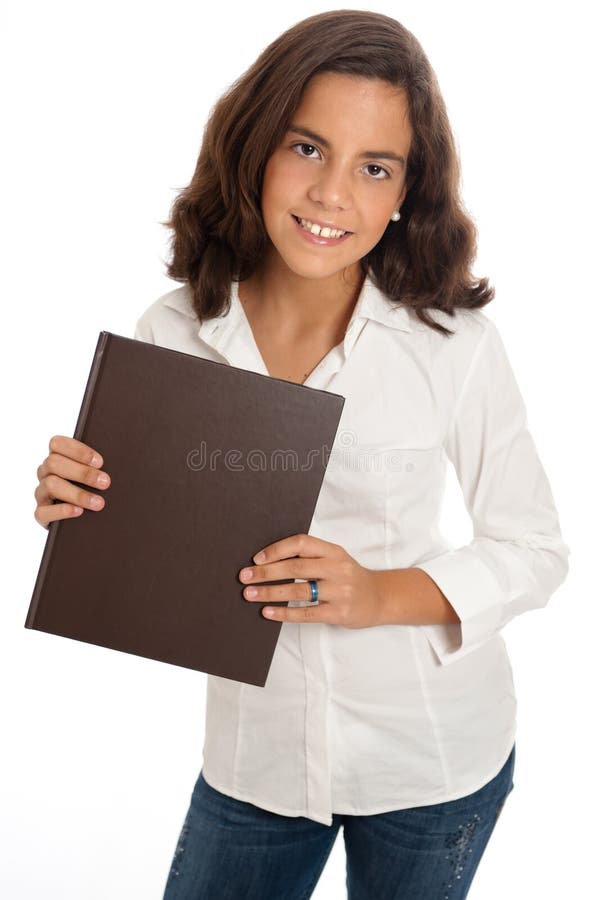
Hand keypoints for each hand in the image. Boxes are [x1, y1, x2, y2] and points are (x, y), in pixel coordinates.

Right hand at [34, 435, 110, 529]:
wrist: (87, 521)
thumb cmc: (94, 490)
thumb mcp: (96, 474)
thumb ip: (98, 466)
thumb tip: (115, 463)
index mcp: (57, 457)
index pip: (57, 443)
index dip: (78, 451)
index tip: (100, 462)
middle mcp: (45, 472)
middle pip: (54, 463)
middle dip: (82, 472)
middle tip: (105, 482)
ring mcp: (41, 493)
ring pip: (50, 485)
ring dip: (77, 493)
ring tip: (99, 503)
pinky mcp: (41, 514)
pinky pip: (43, 512)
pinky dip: (62, 511)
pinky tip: (79, 511)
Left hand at [238, 533, 384, 627]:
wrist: (380, 598)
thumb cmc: (349, 577)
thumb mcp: (336, 559)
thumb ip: (310, 557)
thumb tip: (269, 561)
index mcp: (334, 551)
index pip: (302, 544)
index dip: (277, 550)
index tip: (257, 558)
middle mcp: (338, 568)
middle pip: (296, 568)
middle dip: (266, 573)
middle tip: (244, 577)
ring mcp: (340, 591)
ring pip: (298, 592)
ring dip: (270, 593)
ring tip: (250, 594)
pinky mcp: (339, 612)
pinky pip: (306, 613)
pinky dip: (284, 613)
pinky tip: (268, 612)